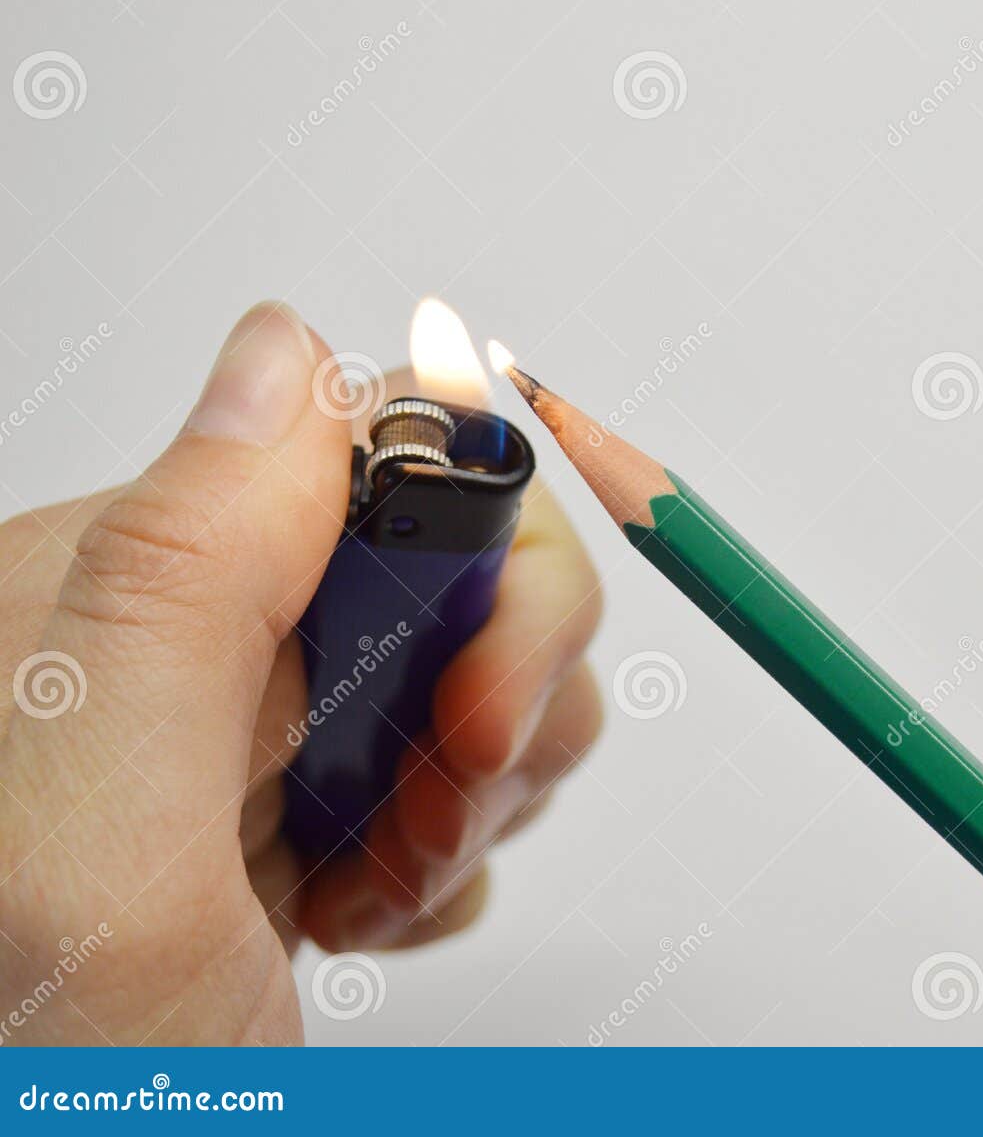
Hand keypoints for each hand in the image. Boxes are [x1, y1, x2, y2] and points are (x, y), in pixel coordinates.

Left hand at [0, 301, 602, 1044]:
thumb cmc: (58, 1093)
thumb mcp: (101, 854)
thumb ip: (180, 586)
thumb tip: (286, 351)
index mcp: (107, 593)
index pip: (375, 447)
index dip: (483, 564)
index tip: (477, 713)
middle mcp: (182, 635)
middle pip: (453, 555)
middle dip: (494, 693)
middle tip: (431, 812)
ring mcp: (253, 716)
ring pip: (476, 657)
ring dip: (478, 784)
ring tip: (382, 881)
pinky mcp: (303, 786)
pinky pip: (447, 754)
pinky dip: (451, 843)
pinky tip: (370, 904)